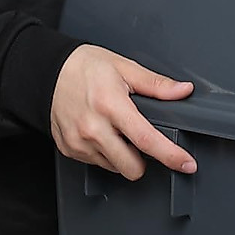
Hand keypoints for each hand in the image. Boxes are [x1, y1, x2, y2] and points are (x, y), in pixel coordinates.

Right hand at [50, 45, 196, 179]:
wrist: (48, 71)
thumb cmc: (84, 67)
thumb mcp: (123, 67)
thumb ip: (156, 84)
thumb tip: (182, 91)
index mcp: (110, 105)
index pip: (146, 139)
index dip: (170, 155)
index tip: (186, 164)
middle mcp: (93, 128)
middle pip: (132, 167)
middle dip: (142, 159)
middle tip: (138, 139)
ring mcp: (79, 142)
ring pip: (115, 168)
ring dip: (121, 155)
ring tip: (113, 129)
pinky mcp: (69, 149)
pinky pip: (97, 163)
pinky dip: (103, 152)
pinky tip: (98, 132)